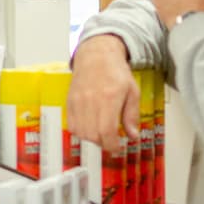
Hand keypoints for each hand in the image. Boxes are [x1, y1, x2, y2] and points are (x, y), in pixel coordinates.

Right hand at [67, 34, 139, 153]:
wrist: (96, 55)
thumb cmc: (115, 71)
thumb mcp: (132, 91)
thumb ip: (132, 115)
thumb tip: (133, 135)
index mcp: (109, 98)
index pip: (107, 131)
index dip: (112, 145)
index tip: (118, 148)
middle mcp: (91, 101)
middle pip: (93, 135)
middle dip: (103, 143)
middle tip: (111, 141)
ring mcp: (78, 101)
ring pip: (81, 132)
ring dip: (92, 139)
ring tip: (100, 134)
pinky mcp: (70, 101)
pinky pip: (72, 125)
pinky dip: (80, 132)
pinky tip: (89, 127)